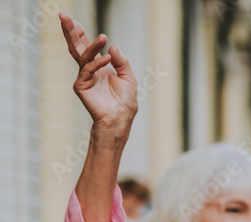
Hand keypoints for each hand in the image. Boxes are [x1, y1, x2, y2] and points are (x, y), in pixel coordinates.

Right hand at [59, 13, 136, 129]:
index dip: (79, 33)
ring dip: (91, 45)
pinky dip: (98, 64)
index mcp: (98, 66)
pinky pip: (89, 70)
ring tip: (102, 37)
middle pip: (77, 46)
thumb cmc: (124, 101)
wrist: (120, 119)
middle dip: (71, 31)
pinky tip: (107, 59)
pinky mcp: (81, 86)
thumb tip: (113, 46)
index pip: (86, 46)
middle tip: (64, 15)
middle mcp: (88, 70)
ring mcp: (83, 77)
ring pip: (83, 56)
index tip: (73, 19)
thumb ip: (121, 62)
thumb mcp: (128, 78)